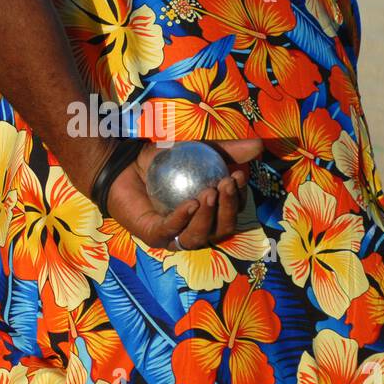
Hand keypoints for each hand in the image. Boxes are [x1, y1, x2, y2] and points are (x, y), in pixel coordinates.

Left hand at [104, 139, 263, 250]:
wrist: (124, 164)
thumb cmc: (163, 161)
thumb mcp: (200, 151)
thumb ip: (228, 150)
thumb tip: (260, 146)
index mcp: (210, 215)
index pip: (232, 212)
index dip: (238, 197)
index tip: (237, 174)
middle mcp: (196, 230)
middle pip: (221, 229)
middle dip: (228, 208)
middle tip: (225, 183)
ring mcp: (175, 236)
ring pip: (198, 236)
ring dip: (208, 216)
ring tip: (209, 193)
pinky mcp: (153, 236)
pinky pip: (171, 231)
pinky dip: (183, 218)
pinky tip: (191, 203)